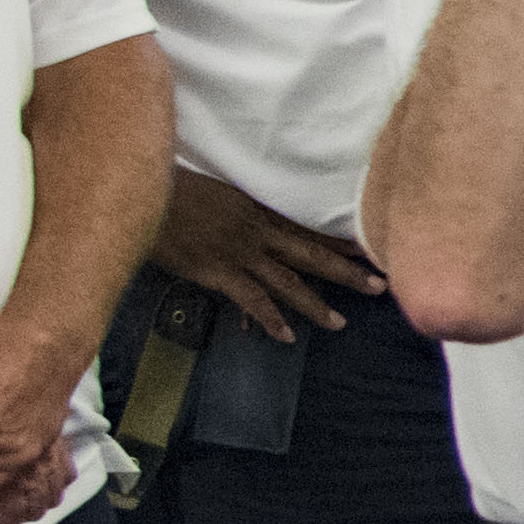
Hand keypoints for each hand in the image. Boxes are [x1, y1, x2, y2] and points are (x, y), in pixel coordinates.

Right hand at [151, 167, 378, 341]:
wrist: (143, 191)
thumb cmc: (171, 187)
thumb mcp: (214, 191)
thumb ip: (235, 207)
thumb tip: (244, 218)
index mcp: (257, 209)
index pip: (307, 227)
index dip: (339, 240)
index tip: (369, 247)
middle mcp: (257, 231)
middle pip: (311, 253)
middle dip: (347, 271)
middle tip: (379, 285)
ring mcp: (240, 252)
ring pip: (289, 281)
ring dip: (315, 304)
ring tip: (340, 323)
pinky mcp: (218, 271)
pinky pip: (251, 299)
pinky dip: (270, 319)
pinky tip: (287, 336)